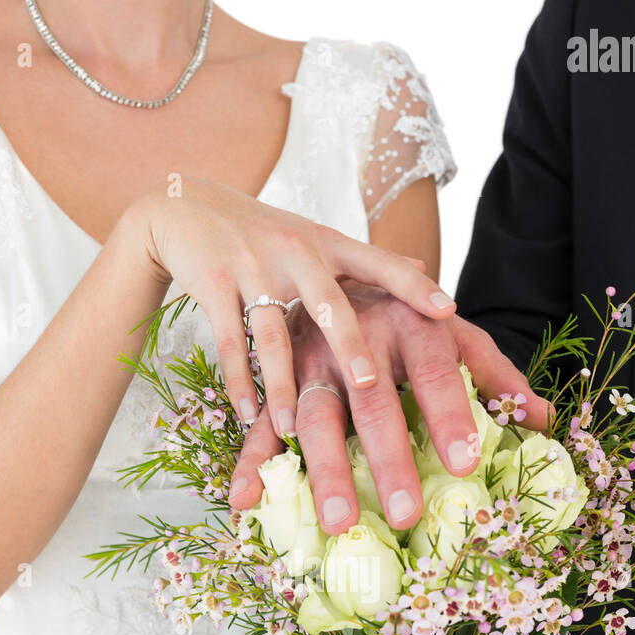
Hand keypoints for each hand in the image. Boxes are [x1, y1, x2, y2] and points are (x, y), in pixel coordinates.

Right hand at [136, 183, 455, 429]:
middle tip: (368, 385)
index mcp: (327, 243)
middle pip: (327, 303)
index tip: (448, 311)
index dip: (414, 286)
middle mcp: (295, 251)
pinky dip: (239, 383)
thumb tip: (425, 266)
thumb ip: (365, 260)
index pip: (379, 263)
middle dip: (348, 345)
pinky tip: (248, 416)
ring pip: (272, 335)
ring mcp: (252, 267)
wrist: (186, 206)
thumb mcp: (317, 239)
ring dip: (281, 386)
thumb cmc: (263, 234)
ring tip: (293, 428)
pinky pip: (229, 342)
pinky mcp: (214, 283)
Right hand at [229, 285, 552, 533]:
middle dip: (388, 461)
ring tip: (337, 520)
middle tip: (404, 514)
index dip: (450, 417)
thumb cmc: (400, 315)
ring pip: (314, 416)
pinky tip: (244, 499)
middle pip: (372, 404)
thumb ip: (494, 374)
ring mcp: (306, 355)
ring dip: (322, 470)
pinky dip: (251, 461)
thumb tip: (545, 420)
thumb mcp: (451, 332)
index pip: (435, 373)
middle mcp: (353, 337)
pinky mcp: (272, 373)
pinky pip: (259, 420)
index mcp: (408, 322)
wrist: (320, 263)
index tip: (466, 464)